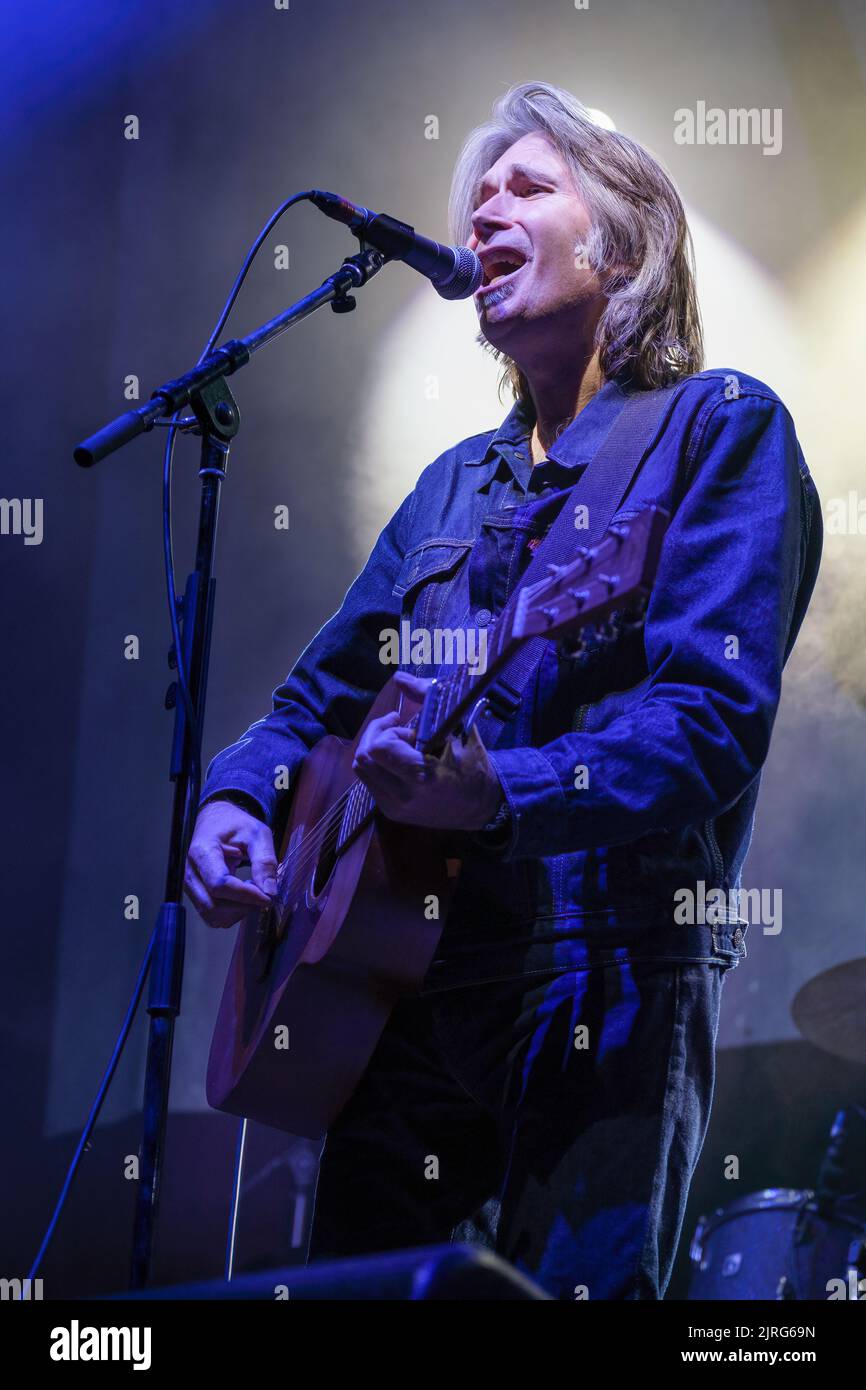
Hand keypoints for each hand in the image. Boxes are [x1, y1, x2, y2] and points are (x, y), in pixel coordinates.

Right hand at [184, 799, 277, 929]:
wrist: (216, 821)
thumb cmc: (235, 824)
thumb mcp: (257, 834)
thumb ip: (264, 861)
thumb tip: (270, 891)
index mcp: (202, 851)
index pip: (219, 884)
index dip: (246, 895)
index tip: (268, 896)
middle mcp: (190, 872)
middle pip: (214, 905)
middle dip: (244, 906)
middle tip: (263, 892)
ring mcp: (191, 886)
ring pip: (213, 915)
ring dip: (238, 911)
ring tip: (252, 890)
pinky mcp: (196, 894)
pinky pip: (213, 915)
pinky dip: (232, 912)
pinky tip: (243, 895)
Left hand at [352, 671, 504, 830]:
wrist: (482, 805)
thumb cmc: (472, 763)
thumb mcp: (457, 727)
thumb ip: (427, 698)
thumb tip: (398, 677)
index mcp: (422, 776)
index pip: (379, 748)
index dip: (389, 732)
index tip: (407, 729)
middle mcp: (403, 795)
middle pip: (363, 757)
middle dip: (377, 737)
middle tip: (398, 731)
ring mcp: (395, 807)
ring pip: (361, 769)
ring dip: (375, 751)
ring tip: (398, 747)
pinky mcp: (391, 812)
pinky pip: (369, 781)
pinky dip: (379, 766)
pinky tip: (398, 762)